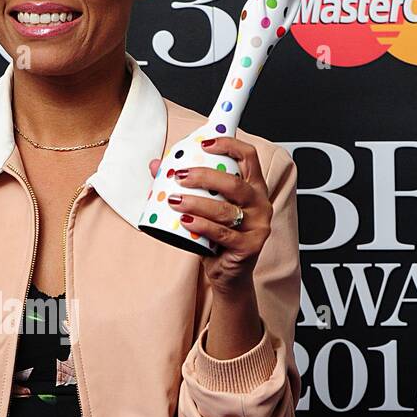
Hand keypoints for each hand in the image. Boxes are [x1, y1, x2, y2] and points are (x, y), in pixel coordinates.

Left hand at [148, 136, 271, 293]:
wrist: (228, 273)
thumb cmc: (217, 236)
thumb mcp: (205, 207)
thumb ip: (186, 186)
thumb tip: (155, 166)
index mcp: (253, 187)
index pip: (248, 156)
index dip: (229, 145)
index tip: (204, 143)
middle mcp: (260, 204)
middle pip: (234, 183)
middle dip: (204, 176)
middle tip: (179, 177)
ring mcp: (258, 226)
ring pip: (225, 210)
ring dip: (196, 203)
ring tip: (174, 201)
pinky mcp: (250, 246)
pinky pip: (222, 234)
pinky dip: (202, 226)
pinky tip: (186, 222)